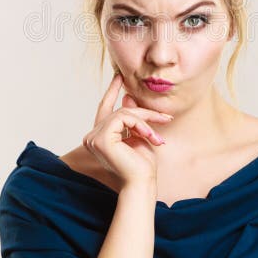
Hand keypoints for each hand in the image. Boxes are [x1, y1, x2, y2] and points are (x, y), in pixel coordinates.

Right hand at [82, 72, 173, 187]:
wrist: (142, 182)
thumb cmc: (142, 164)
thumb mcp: (139, 135)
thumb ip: (131, 117)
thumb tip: (127, 97)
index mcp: (100, 136)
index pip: (104, 109)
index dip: (111, 91)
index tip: (118, 75)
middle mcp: (92, 137)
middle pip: (119, 111)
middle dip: (144, 113)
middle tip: (166, 118)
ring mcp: (93, 138)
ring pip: (123, 113)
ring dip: (145, 121)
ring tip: (157, 137)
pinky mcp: (101, 139)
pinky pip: (123, 118)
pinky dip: (140, 125)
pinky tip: (150, 137)